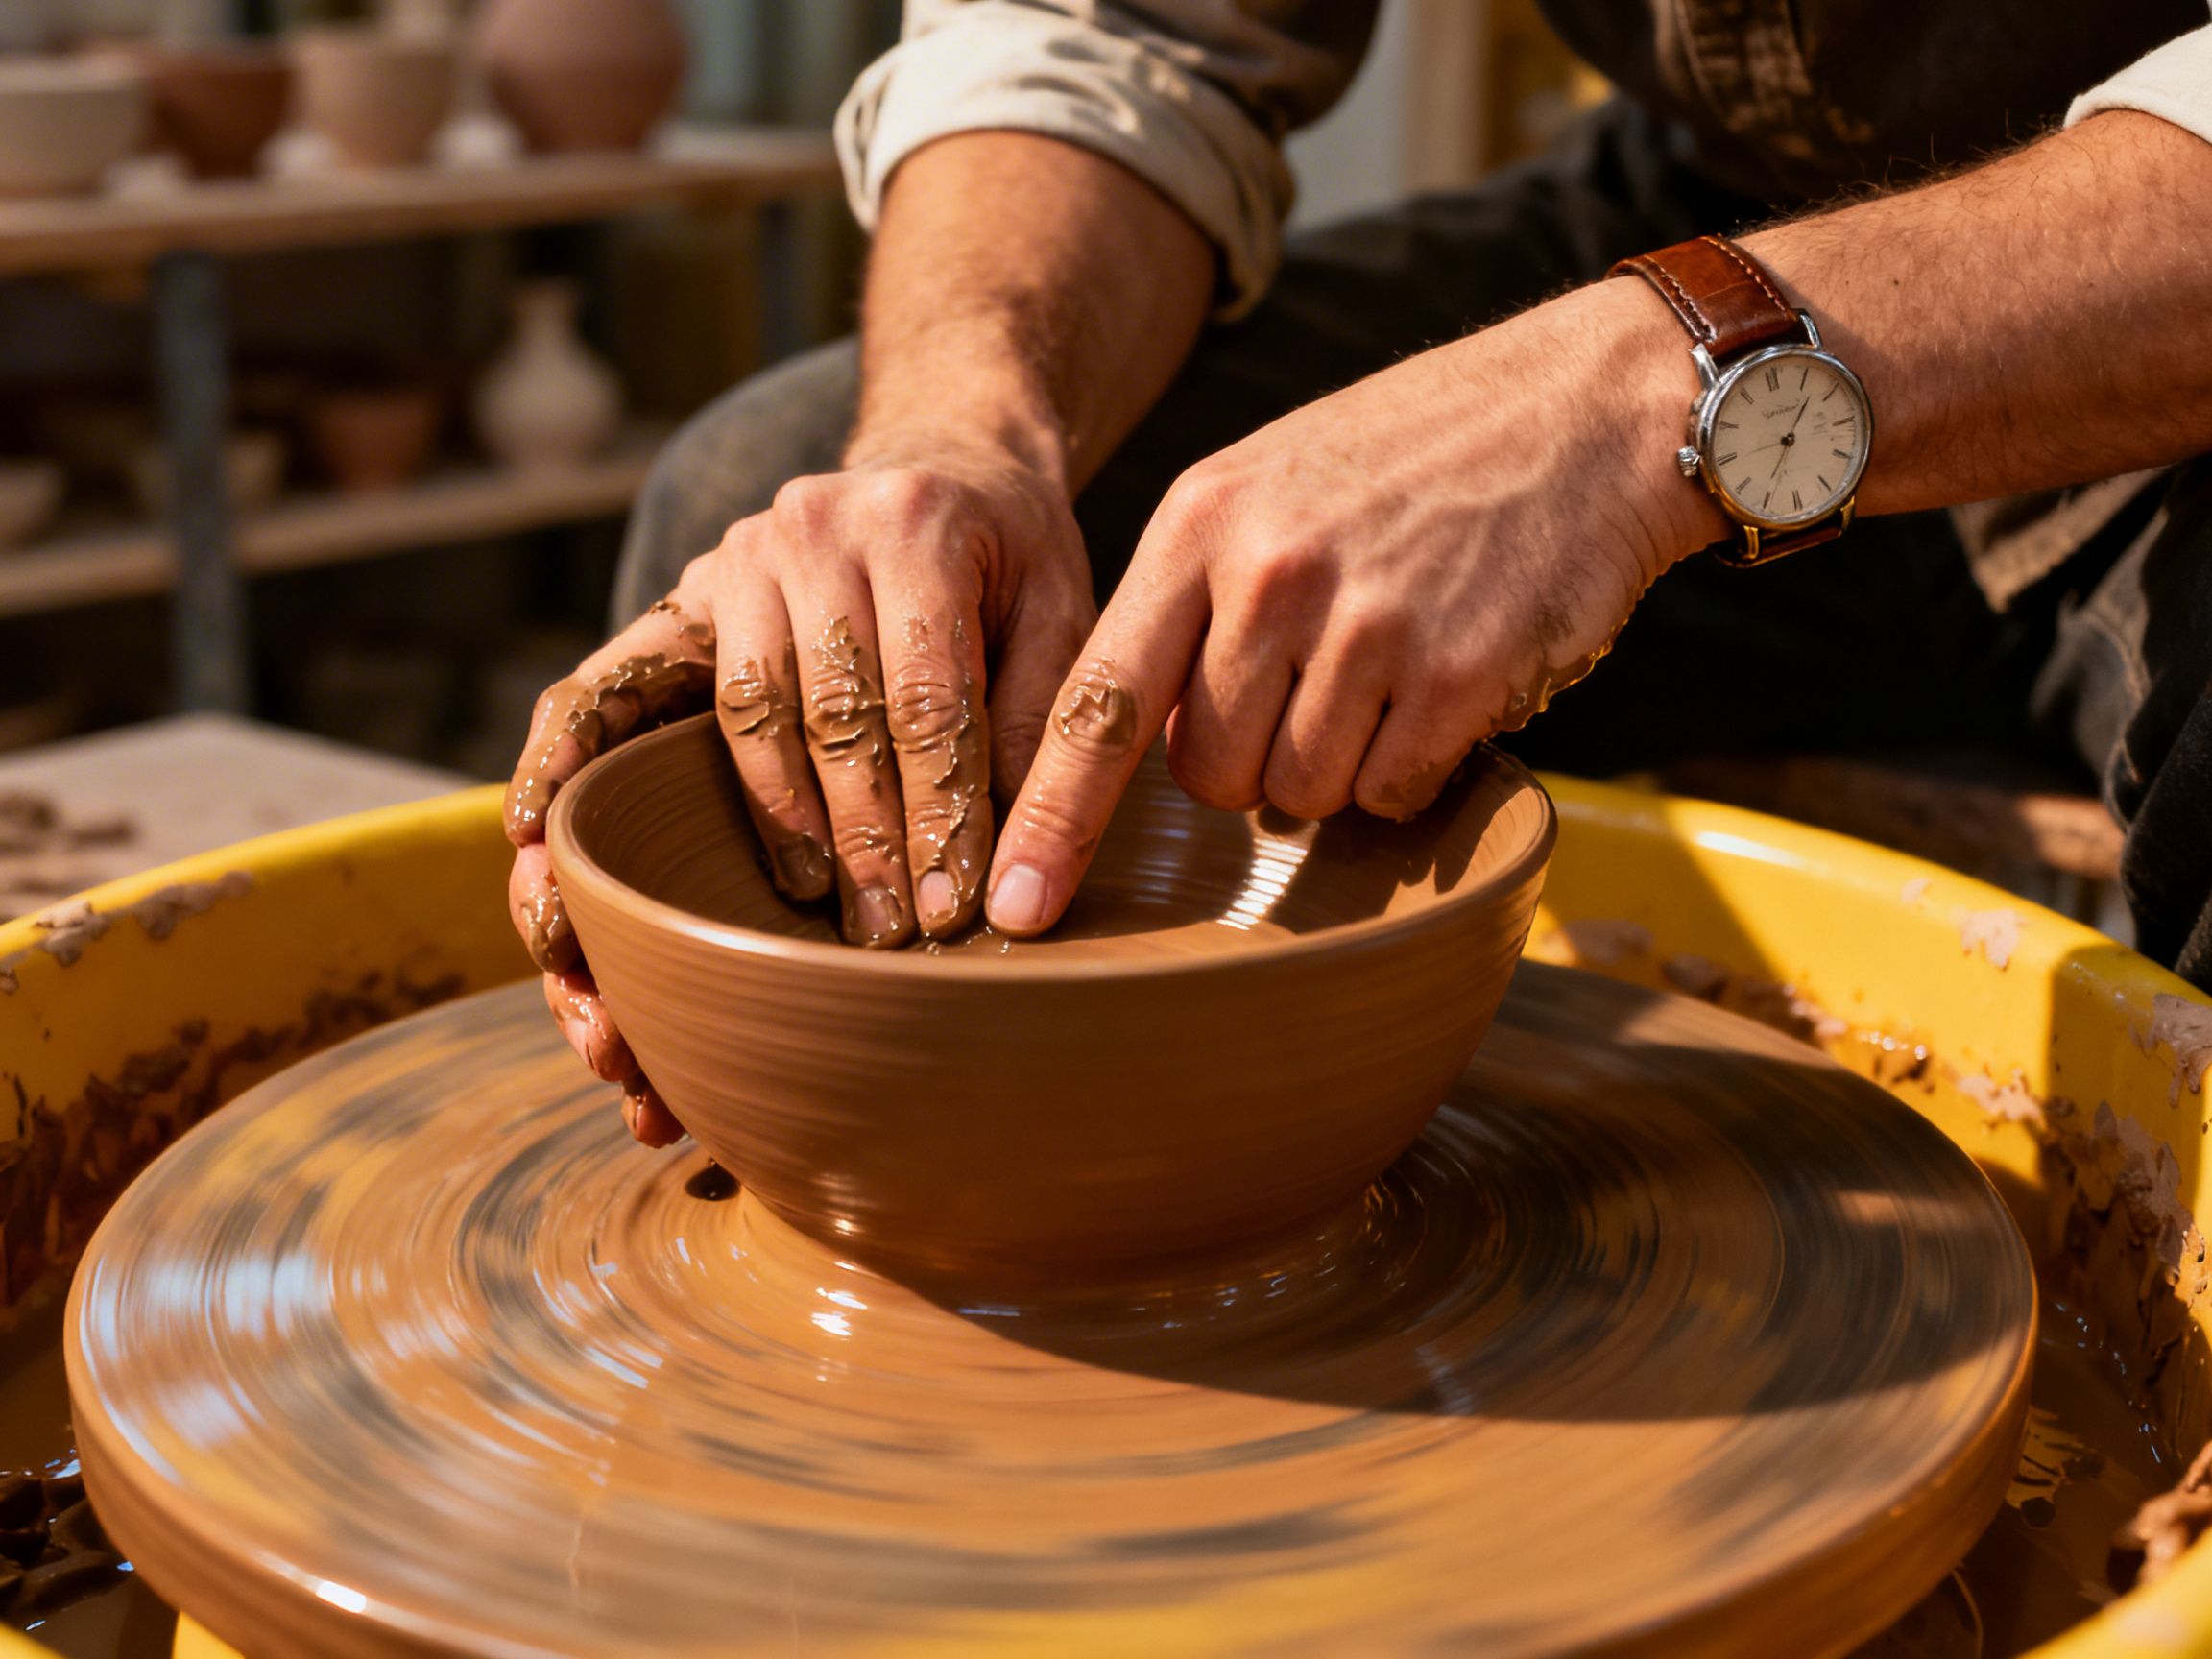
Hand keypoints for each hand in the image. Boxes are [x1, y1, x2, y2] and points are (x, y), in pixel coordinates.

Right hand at [505, 442, 1095, 1141]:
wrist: (940, 462)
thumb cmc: (1011, 557)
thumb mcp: (1063, 612)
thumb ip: (1043, 720)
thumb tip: (1015, 866)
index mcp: (915, 523)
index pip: (922, 696)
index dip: (937, 812)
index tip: (951, 907)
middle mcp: (810, 527)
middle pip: (829, 715)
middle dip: (861, 839)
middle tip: (886, 936)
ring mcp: (734, 558)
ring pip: (743, 717)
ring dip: (775, 827)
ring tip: (807, 913)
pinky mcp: (684, 596)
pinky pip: (612, 684)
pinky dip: (572, 763)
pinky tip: (543, 844)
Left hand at [981, 278, 1728, 935]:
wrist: (1588, 409)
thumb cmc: (1415, 457)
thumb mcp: (1268, 483)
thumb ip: (1190, 601)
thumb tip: (1139, 744)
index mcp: (1200, 523)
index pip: (1095, 701)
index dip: (1049, 817)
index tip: (1012, 905)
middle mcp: (1270, 574)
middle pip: (1205, 774)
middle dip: (1248, 765)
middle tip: (1312, 690)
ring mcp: (1365, 626)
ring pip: (1297, 793)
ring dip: (1336, 765)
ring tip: (1386, 669)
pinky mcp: (1455, 676)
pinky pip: (1388, 792)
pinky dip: (1409, 769)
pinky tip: (1439, 687)